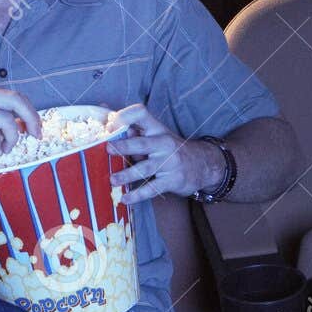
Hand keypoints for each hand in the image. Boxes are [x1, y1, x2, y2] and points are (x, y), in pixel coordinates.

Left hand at [107, 104, 222, 203]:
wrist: (203, 164)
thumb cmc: (172, 149)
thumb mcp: (157, 136)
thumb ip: (135, 132)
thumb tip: (108, 121)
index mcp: (156, 129)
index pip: (141, 113)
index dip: (124, 117)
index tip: (109, 126)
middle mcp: (163, 143)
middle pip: (142, 143)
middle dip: (125, 146)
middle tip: (108, 149)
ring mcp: (169, 162)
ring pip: (146, 168)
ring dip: (127, 175)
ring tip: (113, 180)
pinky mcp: (172, 180)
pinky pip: (153, 188)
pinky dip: (138, 195)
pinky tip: (125, 198)